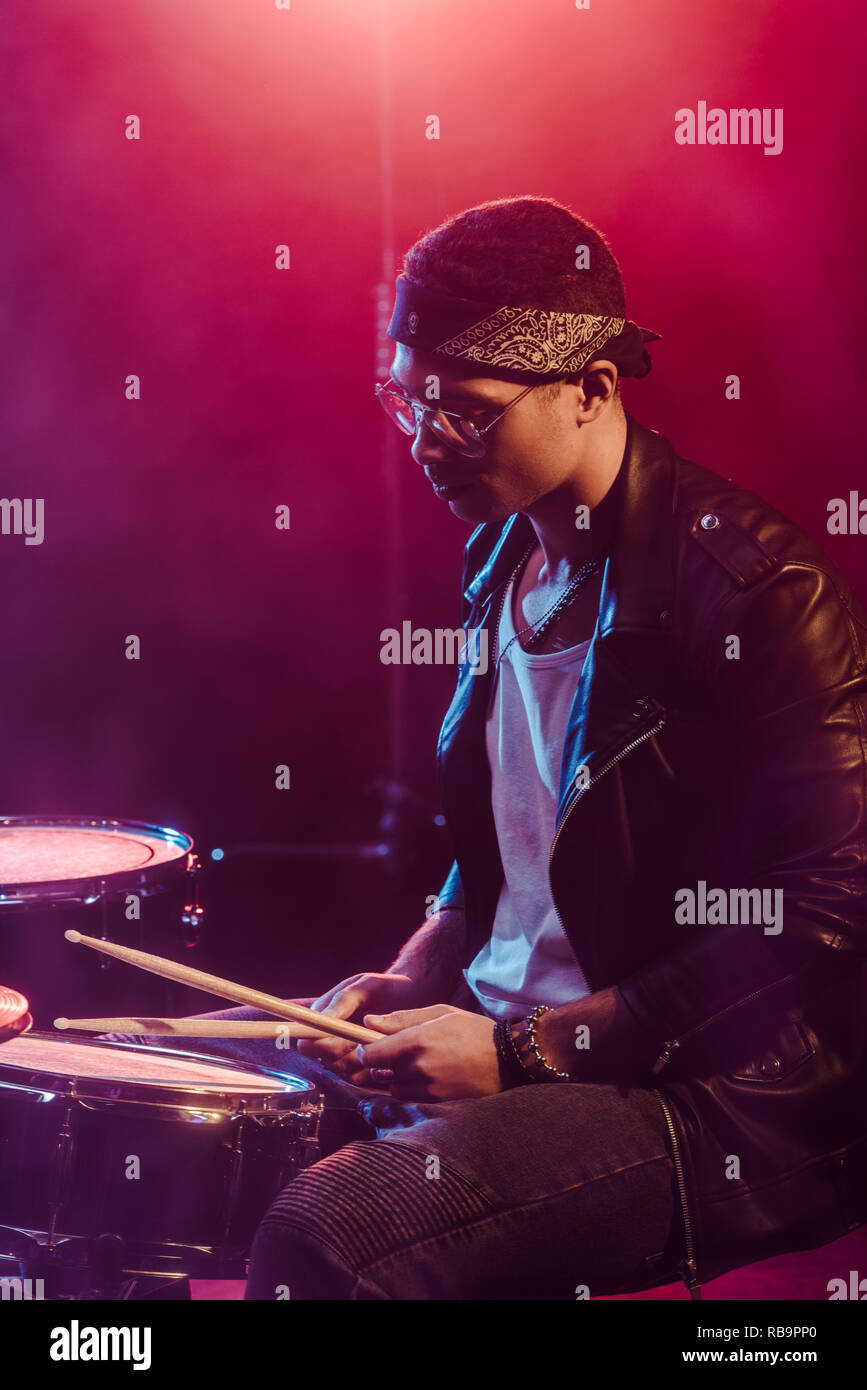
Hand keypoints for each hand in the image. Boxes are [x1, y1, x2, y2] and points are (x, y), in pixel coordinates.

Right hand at [296, 972, 427, 1081]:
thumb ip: (343, 1000)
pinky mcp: (365, 1068)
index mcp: (324, 1016)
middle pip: (322, 1056)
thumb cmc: (387, 988)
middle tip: (354, 1038)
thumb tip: (321, 1018)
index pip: (307, 1035)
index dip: (310, 1041)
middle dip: (336, 1050)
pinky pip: (358, 1077)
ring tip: (373, 1042)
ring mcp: (348, 1054)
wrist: (415, 997)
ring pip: (340, 1068)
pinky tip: (382, 1055)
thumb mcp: (365, 986)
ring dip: (355, 1059)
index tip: (314, 1041)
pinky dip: (368, 1069)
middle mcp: (331, 1038)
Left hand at [355, 1004, 501, 1100]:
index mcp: (418, 1040)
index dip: (363, 1051)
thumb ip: (401, 1019)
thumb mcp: (439, 1013)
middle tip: (397, 1051)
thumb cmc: (472, 1030)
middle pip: (381, 1070)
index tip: (366, 1046)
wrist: (506, 1058)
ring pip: (393, 1086)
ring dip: (395, 1077)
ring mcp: (428, 1087)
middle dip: (382, 1062)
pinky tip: (425, 1075)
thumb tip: (368, 1022)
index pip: (371, 1054)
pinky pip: (409, 1097)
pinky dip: (409, 1088)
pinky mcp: (437, 1101)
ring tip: (414, 1063)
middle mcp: (420, 1066)